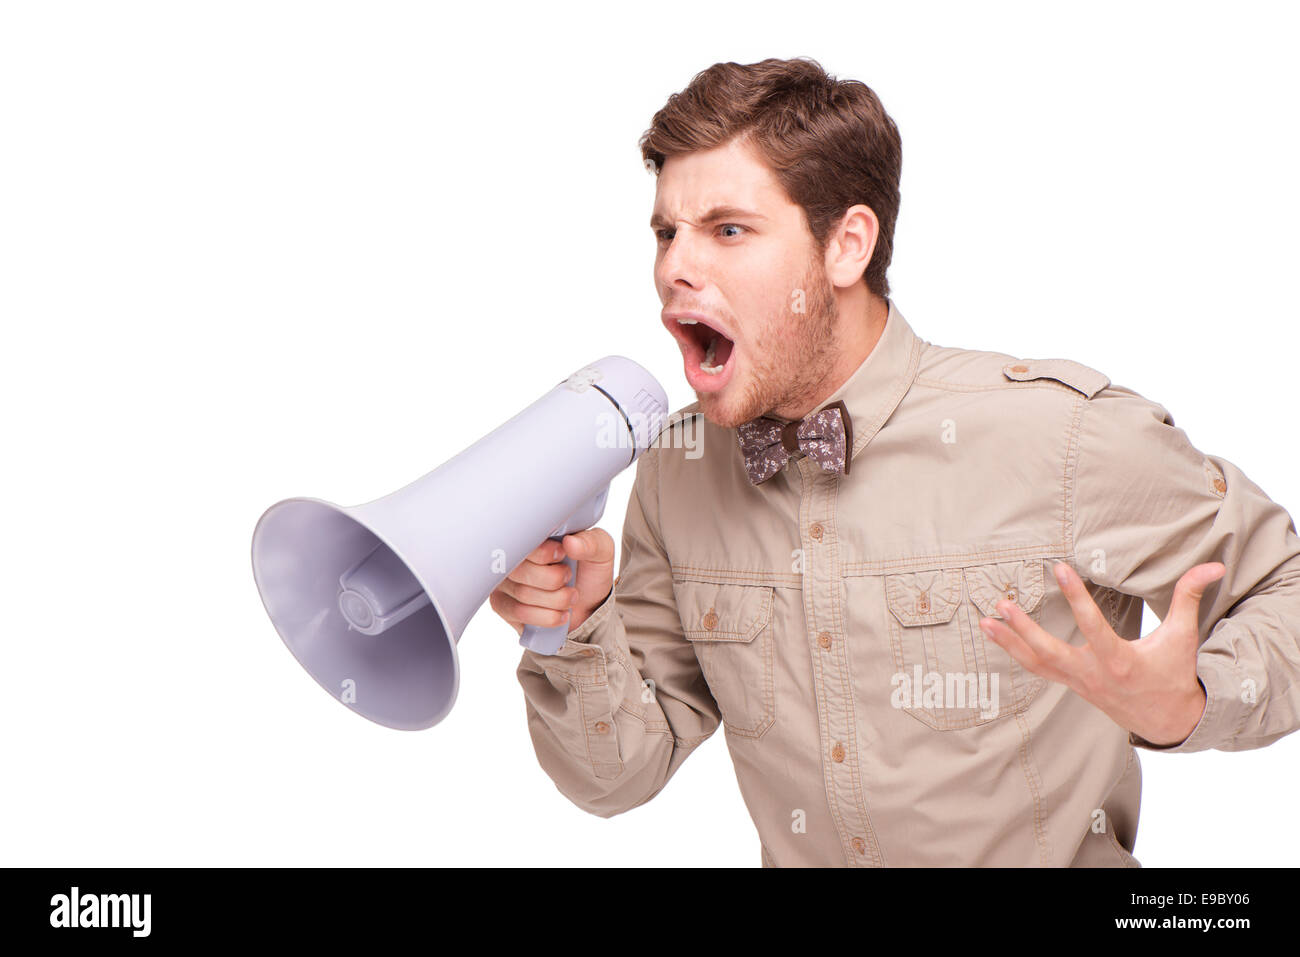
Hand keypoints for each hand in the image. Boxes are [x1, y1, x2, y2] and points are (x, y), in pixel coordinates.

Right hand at [488, 528, 614, 635]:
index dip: (543, 553)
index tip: (563, 555)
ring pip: (522, 593)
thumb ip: (591, 543)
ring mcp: (505, 582)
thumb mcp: (601, 552)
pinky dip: (545, 616)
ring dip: (555, 600)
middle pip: (520, 569)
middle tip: (569, 579)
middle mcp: (513, 557)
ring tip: (571, 597)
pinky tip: (561, 614)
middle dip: (553, 580)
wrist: (589, 607)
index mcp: (533, 537)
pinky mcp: (503, 606)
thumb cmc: (589, 573)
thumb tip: (570, 542)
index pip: (523, 540)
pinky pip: (517, 612)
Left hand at [978, 560, 1226, 745]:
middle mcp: (1092, 674)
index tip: (1058, 568)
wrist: (1167, 720)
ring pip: (1036, 664)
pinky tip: (996, 635)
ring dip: (1008, 643)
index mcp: (1120, 660)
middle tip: (1001, 604)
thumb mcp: (1183, 636)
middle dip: (1024, 630)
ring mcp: (1077, 682)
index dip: (1075, 597)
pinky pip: (1037, 669)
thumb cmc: (1173, 673)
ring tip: (983, 621)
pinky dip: (1015, 653)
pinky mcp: (1070, 685)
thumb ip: (1189, 596)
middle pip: (1050, 652)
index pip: (1092, 625)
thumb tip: (1213, 564)